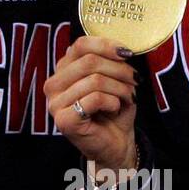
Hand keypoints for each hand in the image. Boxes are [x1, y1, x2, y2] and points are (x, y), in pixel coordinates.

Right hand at [43, 36, 138, 173]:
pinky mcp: (64, 120)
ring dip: (120, 88)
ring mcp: (55, 103)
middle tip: (135, 81)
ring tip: (128, 97)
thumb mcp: (113, 79)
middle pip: (89, 61)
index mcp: (63, 70)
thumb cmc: (114, 109)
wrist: (116, 144)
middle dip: (119, 70)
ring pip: (95, 80)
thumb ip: (110, 61)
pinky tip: (115, 108)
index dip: (106, 45)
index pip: (80, 45)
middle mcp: (54, 84)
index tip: (127, 53)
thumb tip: (122, 48)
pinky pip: (94, 99)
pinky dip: (113, 102)